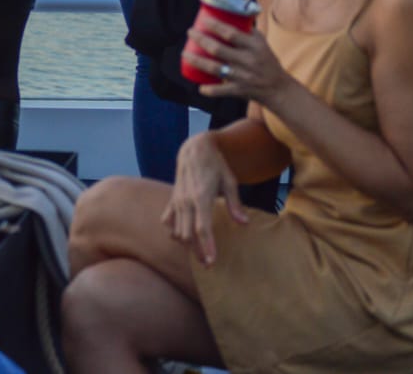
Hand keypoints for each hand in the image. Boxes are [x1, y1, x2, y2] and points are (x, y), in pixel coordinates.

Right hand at [161, 133, 247, 265]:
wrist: (195, 149)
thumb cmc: (216, 165)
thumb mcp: (230, 181)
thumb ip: (235, 204)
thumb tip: (244, 224)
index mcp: (201, 197)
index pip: (202, 228)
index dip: (207, 247)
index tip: (211, 262)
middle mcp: (186, 201)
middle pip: (188, 235)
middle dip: (196, 252)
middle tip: (208, 264)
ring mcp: (177, 201)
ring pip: (177, 231)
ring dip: (187, 244)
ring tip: (199, 253)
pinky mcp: (172, 199)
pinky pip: (168, 221)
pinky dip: (174, 231)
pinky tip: (184, 235)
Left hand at [183, 15, 291, 106]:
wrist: (278, 88)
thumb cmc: (266, 61)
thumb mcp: (261, 43)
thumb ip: (248, 29)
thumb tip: (233, 13)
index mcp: (254, 46)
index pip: (232, 33)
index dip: (215, 26)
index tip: (203, 19)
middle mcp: (248, 60)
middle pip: (219, 50)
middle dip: (201, 40)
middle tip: (190, 32)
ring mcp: (243, 76)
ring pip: (216, 69)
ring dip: (198, 61)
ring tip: (185, 54)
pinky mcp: (240, 90)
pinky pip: (223, 90)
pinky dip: (211, 90)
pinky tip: (200, 87)